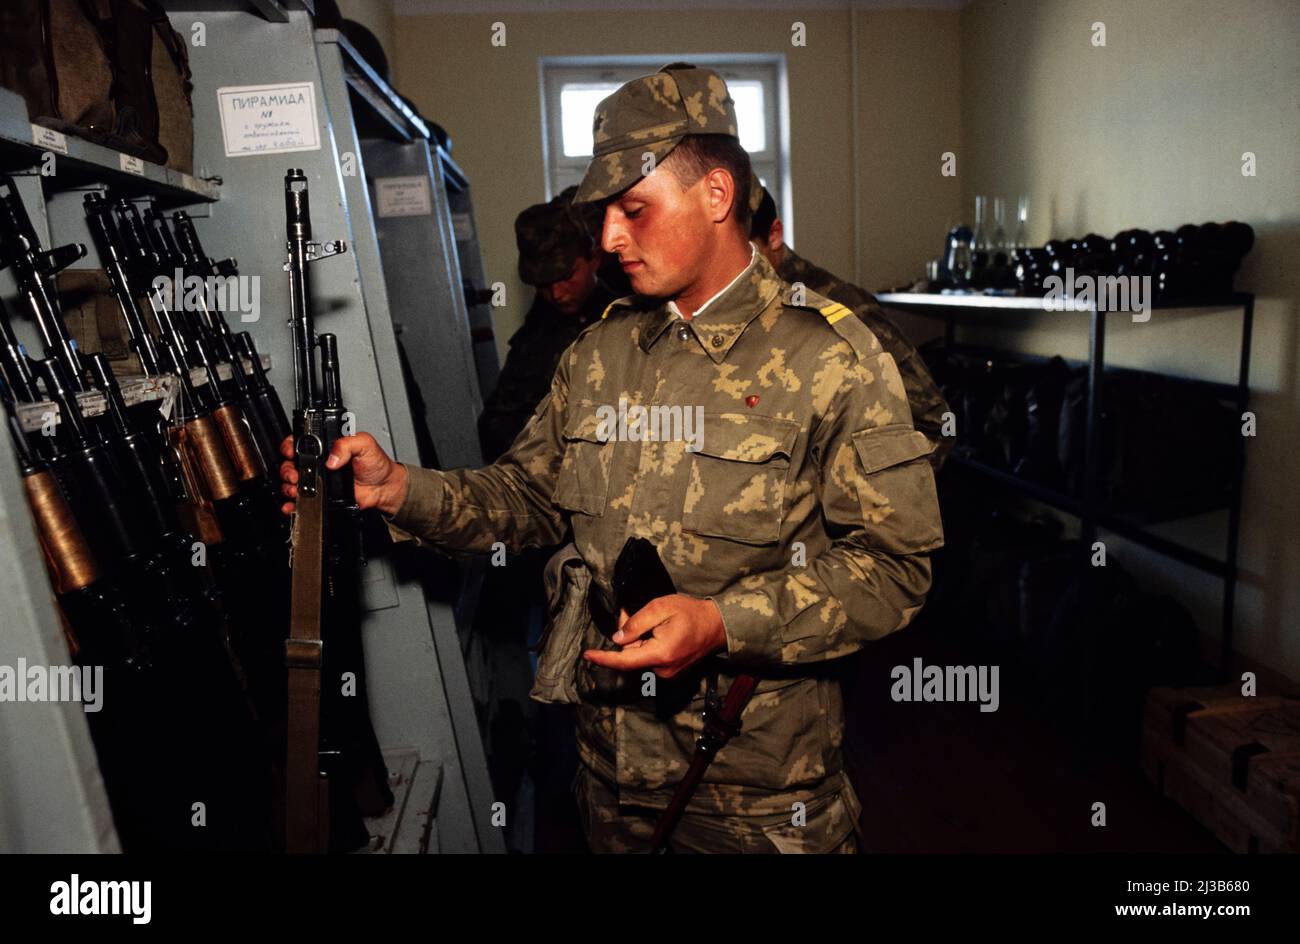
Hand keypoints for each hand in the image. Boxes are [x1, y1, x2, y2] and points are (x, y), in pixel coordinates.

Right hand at [278, 432, 408, 516]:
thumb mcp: (364, 444)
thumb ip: (346, 444)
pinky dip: (293, 504)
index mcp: (326, 448)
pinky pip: (301, 501)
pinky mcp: (321, 497)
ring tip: (297, 488)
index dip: (290, 446)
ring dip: (289, 486)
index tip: (291, 452)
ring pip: (292, 483)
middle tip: (296, 474)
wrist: (383, 488)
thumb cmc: (376, 465)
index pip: (300, 443)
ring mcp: (318, 481)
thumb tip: (331, 457)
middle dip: (288, 469)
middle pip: (291, 464)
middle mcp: (319, 463)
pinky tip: (293, 504)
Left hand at [582, 594, 727, 677]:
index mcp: (660, 654)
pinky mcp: (669, 673)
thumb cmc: (691, 613)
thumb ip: (637, 623)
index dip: (603, 659)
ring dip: (638, 642)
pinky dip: (646, 647)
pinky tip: (658, 633)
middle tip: (631, 614)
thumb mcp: (661, 608)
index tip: (587, 656)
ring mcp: (667, 674)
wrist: (717, 626)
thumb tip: (617, 638)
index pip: (624, 660)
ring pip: (639, 657)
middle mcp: (662, 670)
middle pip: (630, 656)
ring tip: (653, 623)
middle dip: (626, 637)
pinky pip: (648, 660)